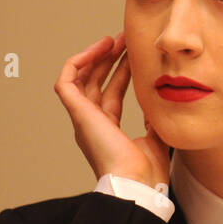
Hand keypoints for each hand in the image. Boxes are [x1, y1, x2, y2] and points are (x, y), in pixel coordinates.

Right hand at [54, 32, 170, 190]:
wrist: (138, 184)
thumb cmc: (148, 172)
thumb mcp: (157, 138)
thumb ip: (155, 120)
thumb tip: (157, 104)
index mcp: (108, 131)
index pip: (111, 94)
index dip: (121, 73)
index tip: (134, 54)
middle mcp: (92, 123)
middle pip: (95, 83)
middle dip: (109, 59)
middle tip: (125, 39)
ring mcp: (83, 119)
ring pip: (80, 79)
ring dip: (95, 56)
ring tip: (113, 39)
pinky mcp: (78, 114)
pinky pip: (66, 82)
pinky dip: (77, 62)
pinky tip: (98, 48)